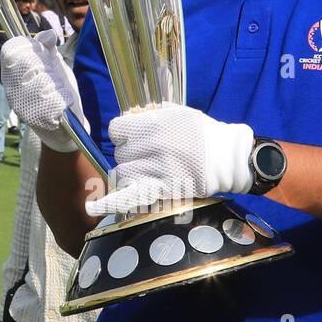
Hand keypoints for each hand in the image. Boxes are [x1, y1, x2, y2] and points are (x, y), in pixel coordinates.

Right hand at [1, 30, 86, 151]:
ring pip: (42, 80)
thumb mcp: (53, 68)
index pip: (11, 52)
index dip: (27, 46)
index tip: (42, 52)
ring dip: (56, 83)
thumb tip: (47, 34)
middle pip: (27, 63)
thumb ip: (48, 50)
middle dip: (45, 65)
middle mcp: (13, 90)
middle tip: (53, 74)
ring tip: (58, 91)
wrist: (67, 129)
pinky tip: (62, 104)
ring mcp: (23, 105)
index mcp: (12, 76)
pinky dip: (64, 98)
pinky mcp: (37, 118)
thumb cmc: (58, 93)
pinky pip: (54, 98)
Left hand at [87, 104, 253, 217]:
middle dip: (130, 155)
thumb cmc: (205, 134)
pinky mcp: (163, 189)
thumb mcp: (179, 112)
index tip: (133, 139)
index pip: (116, 130)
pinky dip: (109, 203)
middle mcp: (153, 144)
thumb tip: (130, 117)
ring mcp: (157, 168)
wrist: (229, 159)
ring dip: (129, 175)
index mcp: (155, 123)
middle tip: (148, 157)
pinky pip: (129, 196)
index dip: (122, 135)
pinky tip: (92, 208)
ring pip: (122, 174)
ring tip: (145, 174)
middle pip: (120, 153)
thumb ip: (152, 114)